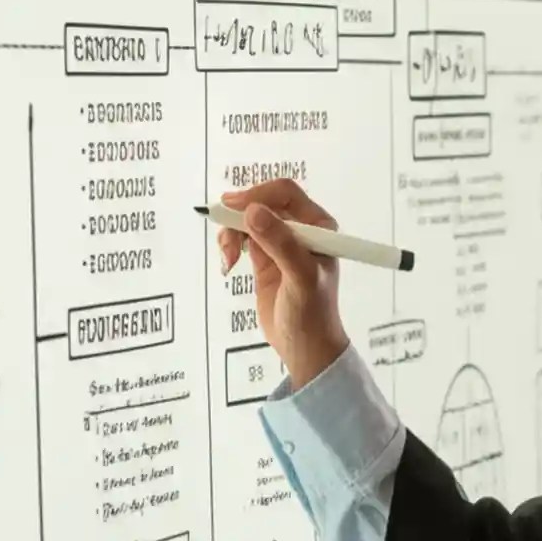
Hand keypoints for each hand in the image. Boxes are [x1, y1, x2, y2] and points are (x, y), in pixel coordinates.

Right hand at [217, 179, 347, 390]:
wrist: (304, 347)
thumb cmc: (311, 312)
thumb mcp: (299, 277)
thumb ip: (279, 243)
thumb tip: (252, 211)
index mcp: (319, 226)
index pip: (286, 193)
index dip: (258, 194)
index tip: (233, 206)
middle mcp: (301, 229)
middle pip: (262, 202)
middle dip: (240, 214)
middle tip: (223, 230)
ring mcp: (281, 242)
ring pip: (248, 219)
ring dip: (231, 233)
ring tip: (228, 259)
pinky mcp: (264, 258)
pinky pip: (241, 237)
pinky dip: (229, 244)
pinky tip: (228, 265)